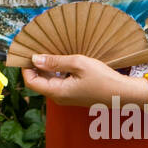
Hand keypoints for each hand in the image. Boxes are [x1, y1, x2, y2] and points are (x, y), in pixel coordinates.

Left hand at [21, 53, 144, 106]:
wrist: (122, 93)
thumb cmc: (103, 78)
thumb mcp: (78, 64)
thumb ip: (55, 62)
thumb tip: (35, 59)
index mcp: (57, 92)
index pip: (30, 82)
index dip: (25, 67)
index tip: (26, 53)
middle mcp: (58, 98)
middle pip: (38, 82)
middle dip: (34, 66)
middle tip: (36, 49)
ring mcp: (66, 98)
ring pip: (47, 82)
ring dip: (45, 68)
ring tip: (48, 52)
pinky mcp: (73, 95)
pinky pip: (57, 83)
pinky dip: (54, 72)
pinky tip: (60, 61)